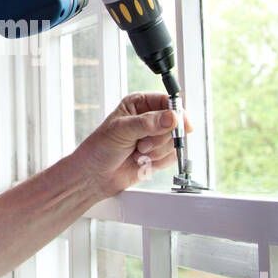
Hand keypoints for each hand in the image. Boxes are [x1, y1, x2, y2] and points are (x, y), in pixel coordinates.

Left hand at [71, 92, 192, 197]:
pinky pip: (171, 158)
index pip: (168, 102)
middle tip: (141, 144)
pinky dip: (157, 162)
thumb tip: (171, 118)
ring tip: (137, 152)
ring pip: (174, 143)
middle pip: (175, 124)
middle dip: (159, 138)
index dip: (177, 113)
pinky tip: (141, 161)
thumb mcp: (121, 130)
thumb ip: (148, 123)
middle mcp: (150, 119)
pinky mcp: (158, 154)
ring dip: (156, 152)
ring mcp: (155, 137)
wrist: (95, 175)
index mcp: (139, 104)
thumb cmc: (100, 148)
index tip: (181, 125)